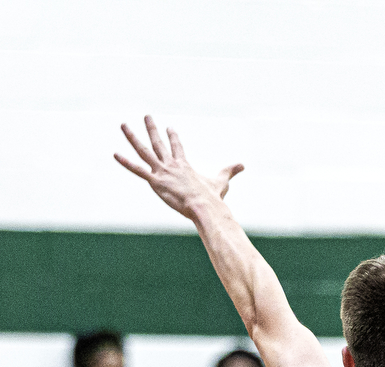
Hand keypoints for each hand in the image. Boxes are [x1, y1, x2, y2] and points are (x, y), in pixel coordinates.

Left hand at [115, 115, 243, 219]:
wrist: (204, 206)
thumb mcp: (222, 182)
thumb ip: (230, 171)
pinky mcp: (156, 182)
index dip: (173, 136)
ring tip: (123, 124)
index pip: (177, 146)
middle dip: (152, 128)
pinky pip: (138, 170)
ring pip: (144, 150)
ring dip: (132, 137)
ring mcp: (162, 172)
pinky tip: (115, 154)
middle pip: (159, 142)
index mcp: (184, 165)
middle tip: (147, 116)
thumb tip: (243, 164)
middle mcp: (172, 164)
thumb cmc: (212, 197)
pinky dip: (126, 163)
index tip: (169, 127)